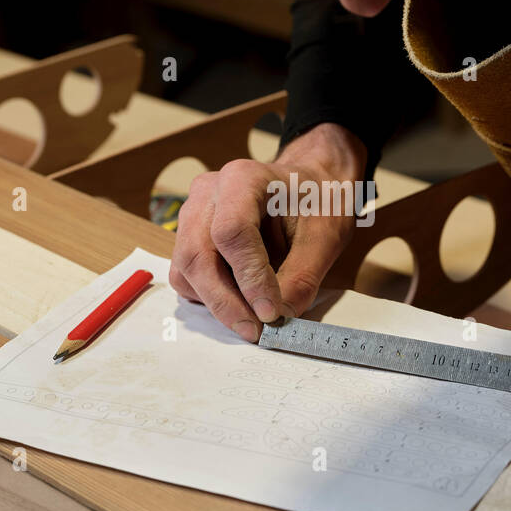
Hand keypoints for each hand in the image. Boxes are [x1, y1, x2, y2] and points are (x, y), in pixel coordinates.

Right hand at [170, 122, 365, 340]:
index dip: (248, 277)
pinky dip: (209, 298)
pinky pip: (186, 276)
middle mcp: (208, 193)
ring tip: (253, 319)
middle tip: (256, 331)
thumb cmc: (317, 203)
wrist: (309, 187)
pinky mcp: (189, 238)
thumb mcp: (325, 238)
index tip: (270, 311)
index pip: (231, 232)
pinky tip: (241, 303)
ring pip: (186, 269)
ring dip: (216, 303)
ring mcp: (192, 214)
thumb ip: (302, 278)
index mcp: (243, 178)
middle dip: (225, 301)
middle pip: (197, 254)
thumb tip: (278, 318)